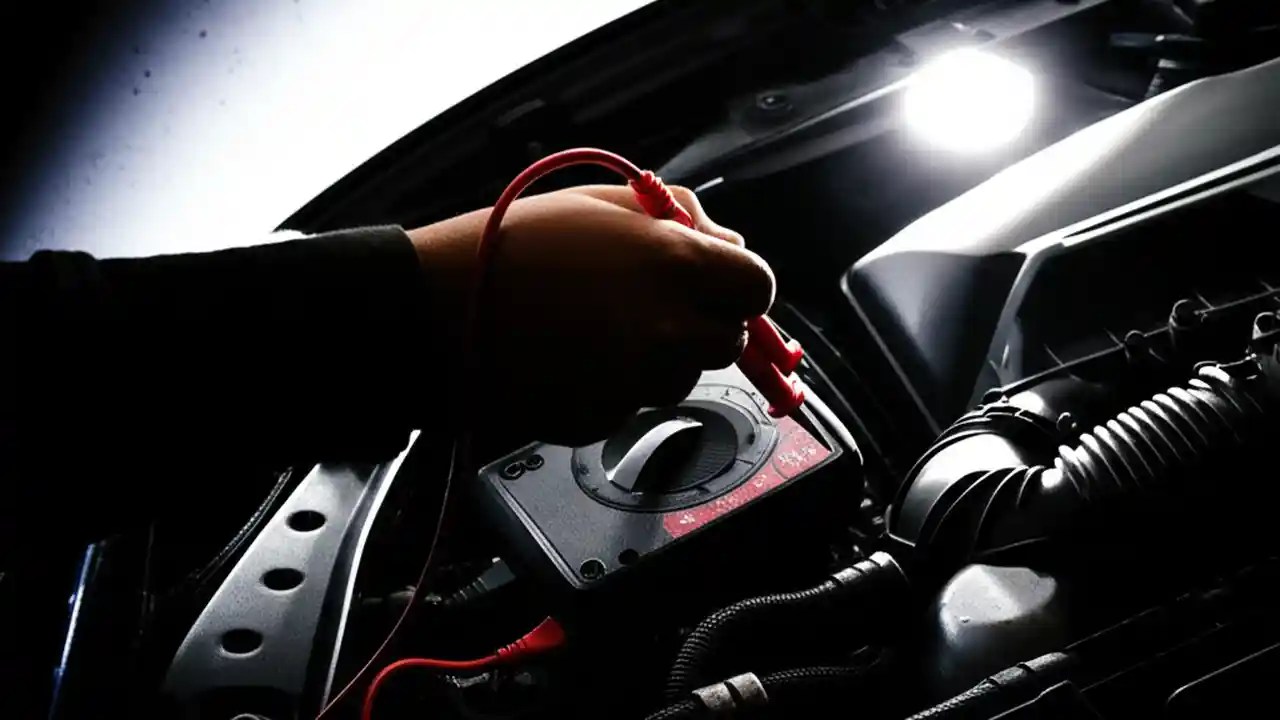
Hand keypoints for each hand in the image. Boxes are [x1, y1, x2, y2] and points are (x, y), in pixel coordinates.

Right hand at [407, 184, 773, 444]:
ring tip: (596, 324)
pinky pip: (631, 403)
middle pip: (726, 340)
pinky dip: (612, 384)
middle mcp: (669, 332)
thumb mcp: (605, 202)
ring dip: (657, 355)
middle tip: (651, 301)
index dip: (738, 284)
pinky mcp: (603, 419)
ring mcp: (637, 383)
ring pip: (680, 376)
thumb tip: (727, 246)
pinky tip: (570, 354)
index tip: (717, 283)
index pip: (759, 287)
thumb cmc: (515, 245)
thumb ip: (682, 219)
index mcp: (678, 267)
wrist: (436, 308)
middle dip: (701, 321)